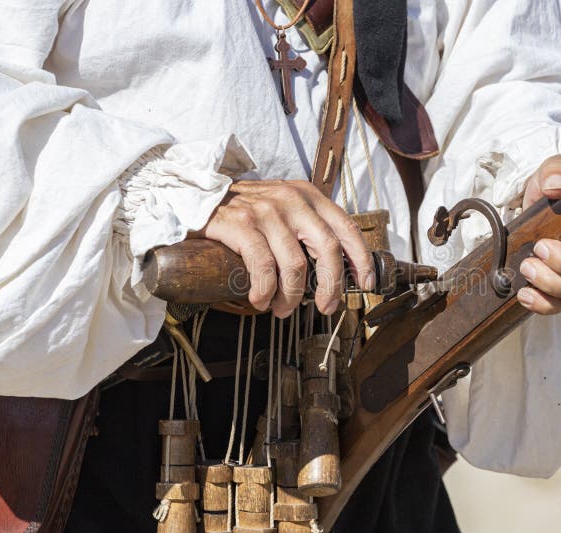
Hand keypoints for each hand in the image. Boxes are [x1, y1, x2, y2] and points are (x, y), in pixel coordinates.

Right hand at [192, 180, 374, 316]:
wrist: (195, 197)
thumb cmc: (245, 212)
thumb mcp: (283, 209)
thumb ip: (307, 228)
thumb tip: (334, 271)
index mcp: (308, 196)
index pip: (346, 228)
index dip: (361, 259)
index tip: (365, 284)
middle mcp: (292, 200)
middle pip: (327, 249)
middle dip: (331, 285)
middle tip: (326, 306)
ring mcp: (267, 211)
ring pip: (295, 265)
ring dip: (291, 297)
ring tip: (282, 309)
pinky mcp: (241, 224)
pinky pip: (263, 267)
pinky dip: (264, 291)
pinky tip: (260, 300)